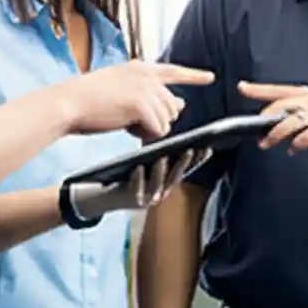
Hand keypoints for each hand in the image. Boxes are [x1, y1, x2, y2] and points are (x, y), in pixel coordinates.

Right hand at [58, 60, 214, 139]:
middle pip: (173, 106)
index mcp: (140, 68)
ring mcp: (146, 88)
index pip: (173, 71)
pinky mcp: (142, 104)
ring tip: (127, 124)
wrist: (68, 103)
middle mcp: (146, 74)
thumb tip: (180, 104)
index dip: (193, 75)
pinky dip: (146, 135)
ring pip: (167, 120)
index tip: (210, 77)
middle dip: (159, 119)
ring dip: (151, 129)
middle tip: (133, 123)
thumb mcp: (122, 90)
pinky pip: (159, 130)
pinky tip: (128, 129)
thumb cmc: (89, 100)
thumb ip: (149, 94)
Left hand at [68, 148, 212, 219]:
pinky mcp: (132, 202)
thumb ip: (161, 138)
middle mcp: (162, 189)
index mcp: (167, 178)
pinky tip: (137, 168)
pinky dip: (138, 180)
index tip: (207, 146)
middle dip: (184, 163)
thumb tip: (179, 105)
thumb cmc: (125, 170)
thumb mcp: (145, 154)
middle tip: (189, 149)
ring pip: (158, 184)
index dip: (198, 158)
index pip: (187, 167)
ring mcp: (148, 198)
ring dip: (161, 171)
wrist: (101, 192)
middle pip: (176, 175)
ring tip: (161, 157)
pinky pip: (137, 191)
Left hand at [238, 81, 307, 163]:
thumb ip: (287, 119)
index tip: (242, 87)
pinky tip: (293, 150)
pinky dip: (296, 144)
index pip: (278, 90)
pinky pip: (307, 136)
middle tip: (257, 134)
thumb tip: (263, 126)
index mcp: (306, 95)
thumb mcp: (307, 120)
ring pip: (292, 121)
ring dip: (276, 134)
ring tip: (267, 144)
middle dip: (266, 119)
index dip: (259, 89)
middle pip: (283, 105)